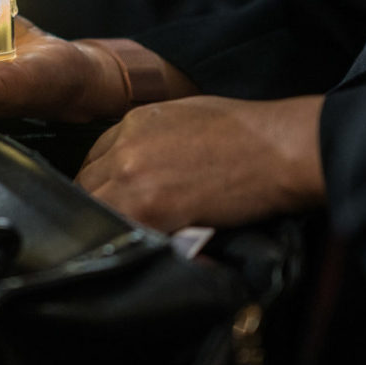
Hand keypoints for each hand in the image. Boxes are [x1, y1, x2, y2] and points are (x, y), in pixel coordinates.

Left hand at [75, 95, 326, 232]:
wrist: (277, 149)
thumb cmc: (247, 132)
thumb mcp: (186, 116)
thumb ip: (152, 138)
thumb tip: (144, 165)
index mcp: (133, 122)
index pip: (95, 159)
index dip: (103, 184)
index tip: (115, 200)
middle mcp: (124, 147)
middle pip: (88, 186)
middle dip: (101, 206)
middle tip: (123, 224)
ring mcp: (132, 177)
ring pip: (96, 211)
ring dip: (111, 226)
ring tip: (134, 239)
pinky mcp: (150, 208)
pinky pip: (122, 232)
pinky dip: (132, 243)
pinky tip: (146, 248)